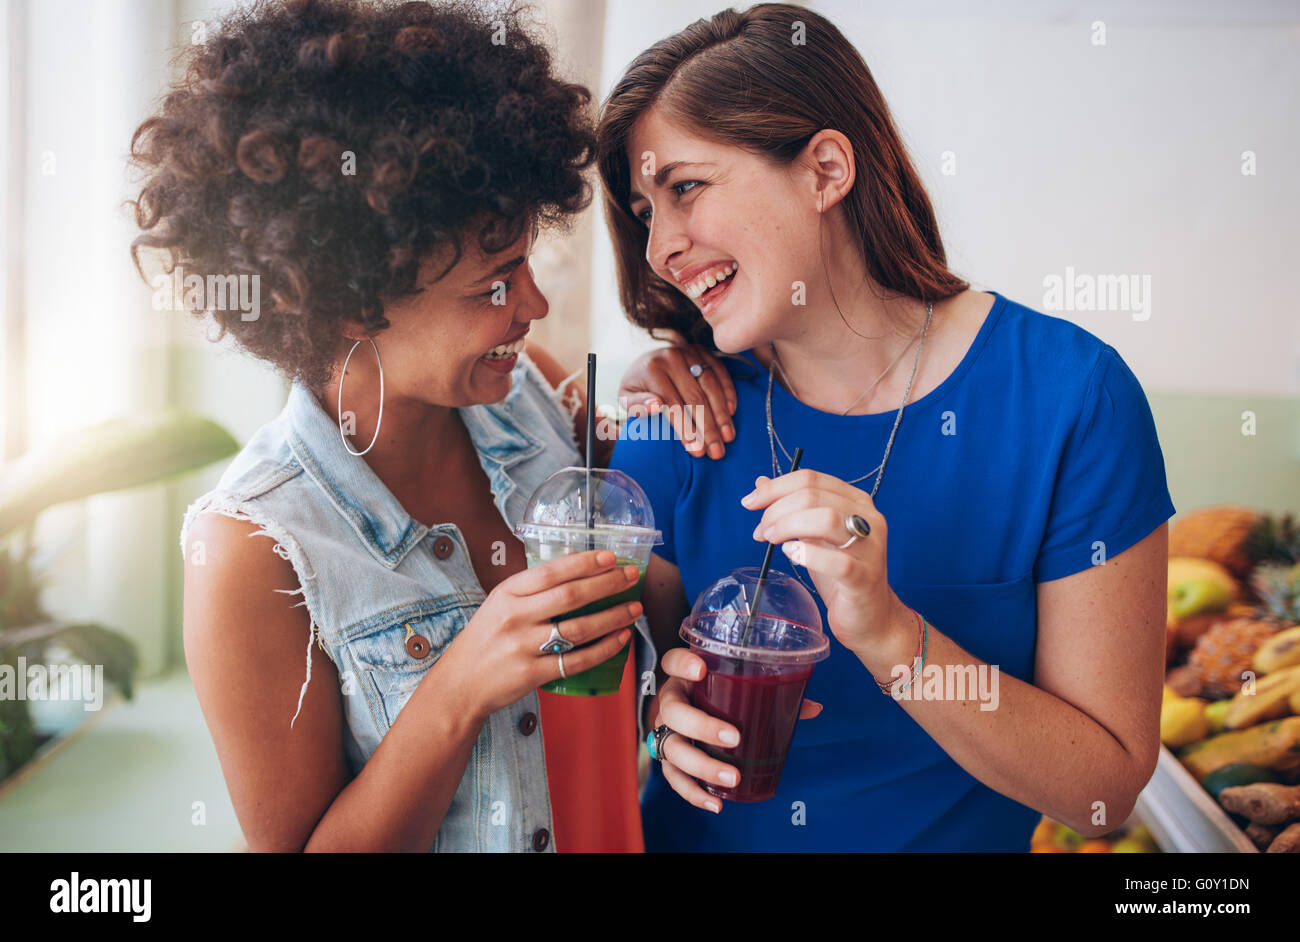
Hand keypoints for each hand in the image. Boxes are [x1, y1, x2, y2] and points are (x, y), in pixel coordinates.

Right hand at [440, 549, 642, 721]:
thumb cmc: (484, 640)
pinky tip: (620, 639)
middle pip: (571, 596)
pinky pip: (576, 661)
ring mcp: (523, 647)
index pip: (551, 572)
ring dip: (612, 617)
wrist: (459, 685)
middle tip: (632, 576)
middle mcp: (514, 617)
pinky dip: (603, 649)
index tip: (611, 557)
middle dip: (608, 584)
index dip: (584, 562)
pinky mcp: (532, 674)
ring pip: (579, 628)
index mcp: (506, 593)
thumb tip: (576, 567)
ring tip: (634, 608)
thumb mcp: (499, 605)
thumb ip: (531, 590)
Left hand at [617, 345, 735, 459]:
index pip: (673, 404)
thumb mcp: (626, 397)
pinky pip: (720, 372)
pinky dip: (728, 392)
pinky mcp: (704, 351)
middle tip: (717, 451)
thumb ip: (637, 405)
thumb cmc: (638, 386)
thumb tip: (655, 406)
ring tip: (728, 437)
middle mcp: (672, 357)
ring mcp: (690, 352)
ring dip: (721, 414)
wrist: (645, 361)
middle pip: (695, 398)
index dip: (687, 429)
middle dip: (708, 428)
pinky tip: (731, 412)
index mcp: (652, 369)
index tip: (697, 451)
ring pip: (711, 386)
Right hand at [651, 648, 821, 812]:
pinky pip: (674, 778)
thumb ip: (771, 693)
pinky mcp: (668, 760)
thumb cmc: (715, 699)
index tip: (700, 669)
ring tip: (731, 777)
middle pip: (673, 711)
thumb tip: (813, 707)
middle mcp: (669, 703)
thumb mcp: (735, 689)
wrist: (685, 718)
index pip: (673, 662)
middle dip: (702, 726)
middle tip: (734, 738)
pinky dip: (693, 793)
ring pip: (672, 748)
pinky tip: (716, 803)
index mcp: (684, 678)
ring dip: (702, 765)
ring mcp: (665, 732)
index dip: (682, 664)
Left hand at [742, 470, 912, 663]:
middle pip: (814, 496)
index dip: (775, 487)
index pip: (811, 479)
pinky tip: (791, 555)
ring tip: (772, 540)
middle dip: (777, 510)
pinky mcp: (865, 578)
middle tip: (761, 530)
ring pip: (827, 520)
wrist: (870, 616)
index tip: (750, 502)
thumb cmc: (841, 574)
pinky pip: (838, 562)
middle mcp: (867, 519)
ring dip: (789, 526)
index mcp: (856, 502)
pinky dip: (809, 555)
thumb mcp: (814, 536)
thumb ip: (792, 508)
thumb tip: (761, 482)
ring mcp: (869, 548)